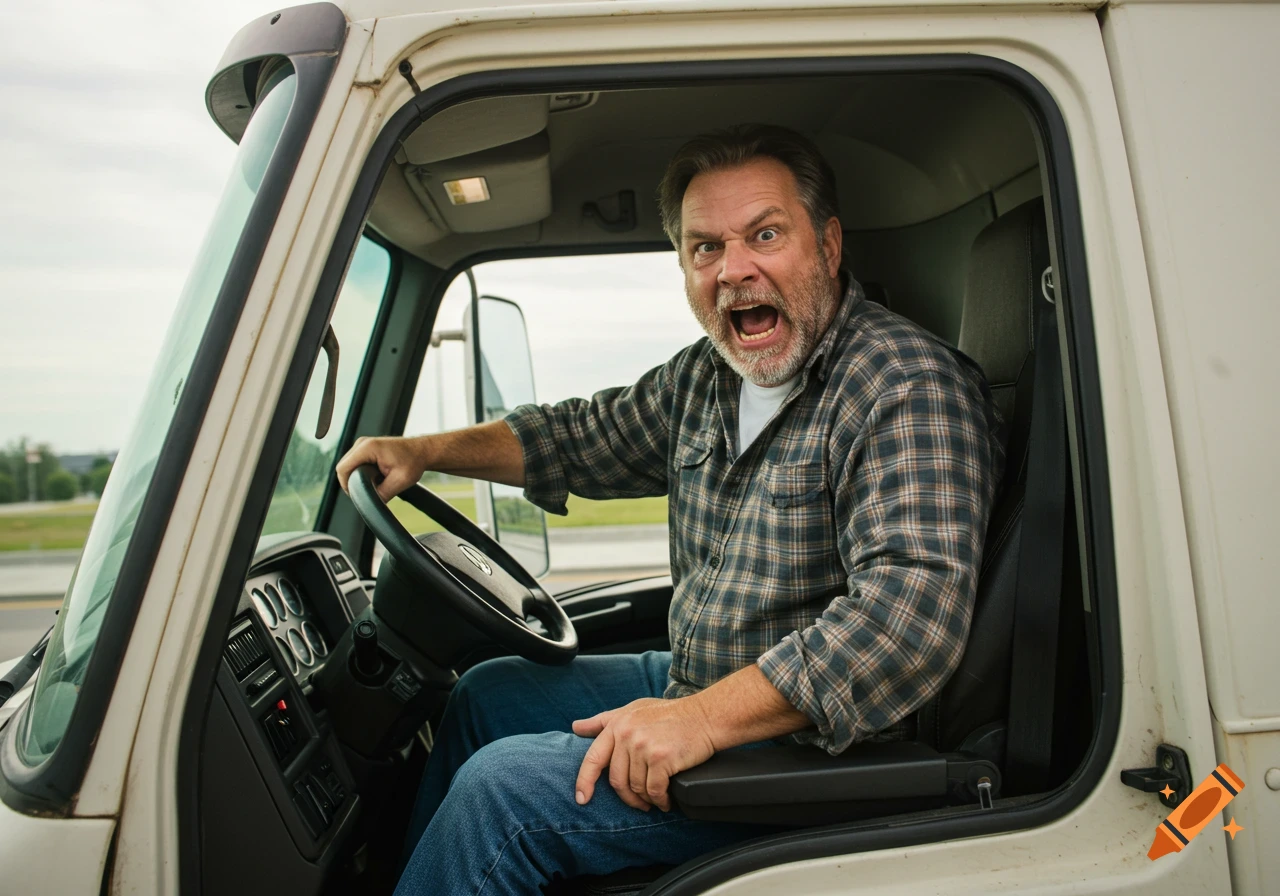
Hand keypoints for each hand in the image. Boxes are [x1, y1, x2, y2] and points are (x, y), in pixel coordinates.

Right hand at [334, 435, 430, 500]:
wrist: (423, 451)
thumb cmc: (414, 461)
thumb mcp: (400, 481)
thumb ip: (383, 493)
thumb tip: (371, 504)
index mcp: (368, 447)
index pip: (343, 469)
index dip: (347, 485)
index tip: (359, 495)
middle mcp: (362, 443)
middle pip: (343, 468)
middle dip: (352, 483)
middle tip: (369, 491)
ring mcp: (363, 444)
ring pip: (348, 466)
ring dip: (357, 478)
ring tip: (375, 483)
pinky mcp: (366, 448)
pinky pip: (354, 464)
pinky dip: (361, 473)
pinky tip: (375, 477)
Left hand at [572, 697, 715, 811]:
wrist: (705, 717)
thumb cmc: (670, 715)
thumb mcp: (633, 710)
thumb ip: (604, 720)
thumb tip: (576, 727)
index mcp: (617, 724)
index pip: (593, 758)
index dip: (584, 781)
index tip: (582, 799)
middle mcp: (626, 734)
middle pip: (616, 780)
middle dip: (627, 797)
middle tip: (639, 804)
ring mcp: (642, 746)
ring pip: (636, 787)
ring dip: (646, 799)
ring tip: (656, 799)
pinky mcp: (660, 758)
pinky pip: (654, 790)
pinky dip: (660, 800)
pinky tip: (666, 801)